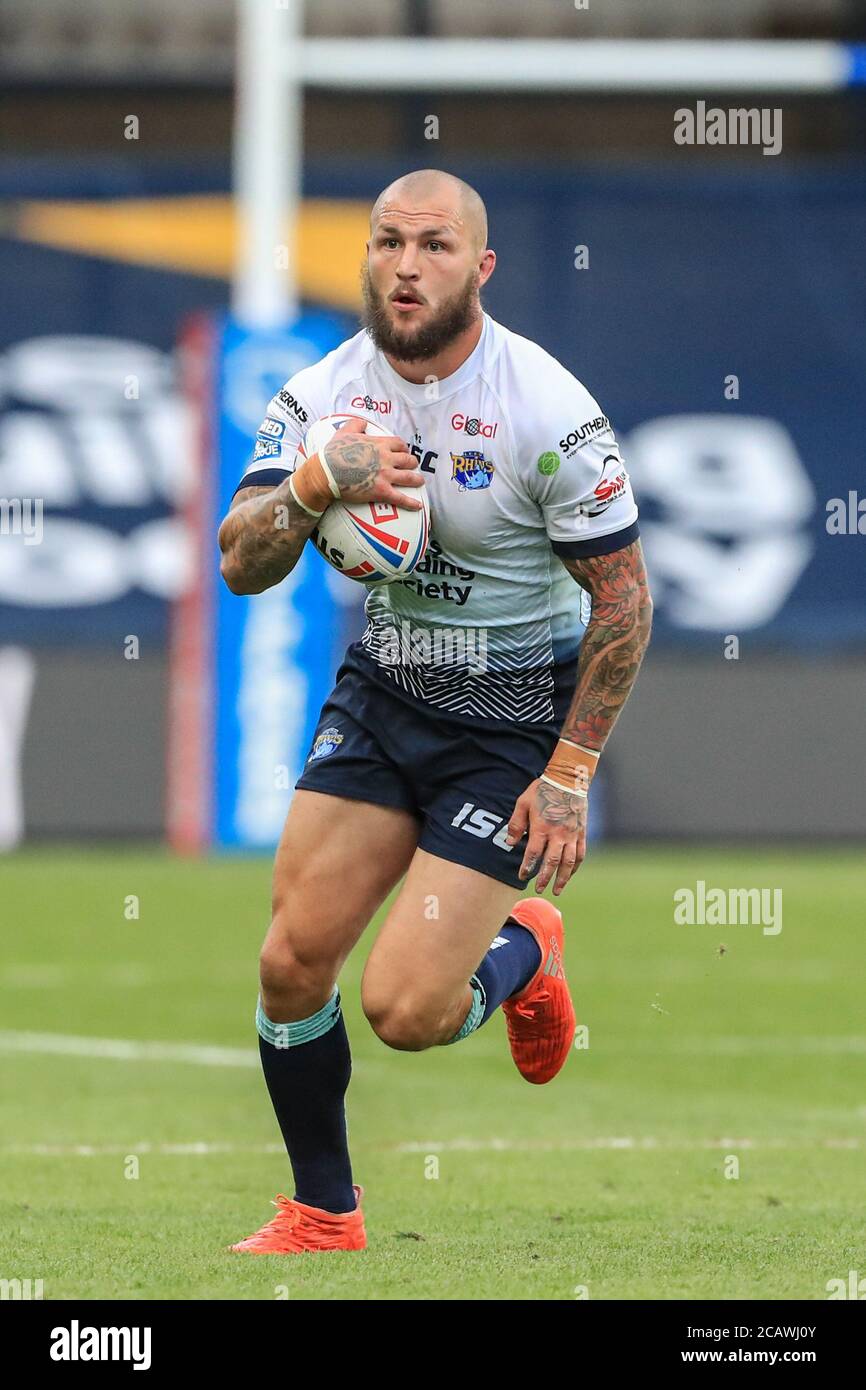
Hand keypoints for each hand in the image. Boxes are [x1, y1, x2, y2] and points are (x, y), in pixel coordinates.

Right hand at [322, 417, 424, 510]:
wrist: (327, 472)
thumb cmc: (334, 453)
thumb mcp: (344, 432)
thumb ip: (356, 425)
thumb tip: (363, 423)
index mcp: (379, 444)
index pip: (399, 444)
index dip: (404, 448)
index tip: (404, 452)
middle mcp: (386, 459)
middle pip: (408, 460)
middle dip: (412, 463)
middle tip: (413, 466)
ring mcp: (385, 475)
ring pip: (409, 478)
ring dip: (417, 480)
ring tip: (420, 481)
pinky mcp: (381, 491)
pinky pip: (400, 498)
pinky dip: (411, 503)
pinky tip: (418, 506)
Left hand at [506, 777, 586, 894]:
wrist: (568, 780)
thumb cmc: (542, 791)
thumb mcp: (523, 803)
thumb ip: (516, 824)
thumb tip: (510, 843)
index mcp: (542, 828)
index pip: (533, 854)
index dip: (527, 867)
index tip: (522, 876)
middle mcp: (558, 834)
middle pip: (551, 862)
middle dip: (544, 878)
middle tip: (539, 889)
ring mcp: (572, 835)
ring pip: (568, 862)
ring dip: (562, 878)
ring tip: (556, 890)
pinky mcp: (581, 833)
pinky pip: (580, 854)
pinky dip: (575, 867)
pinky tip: (570, 874)